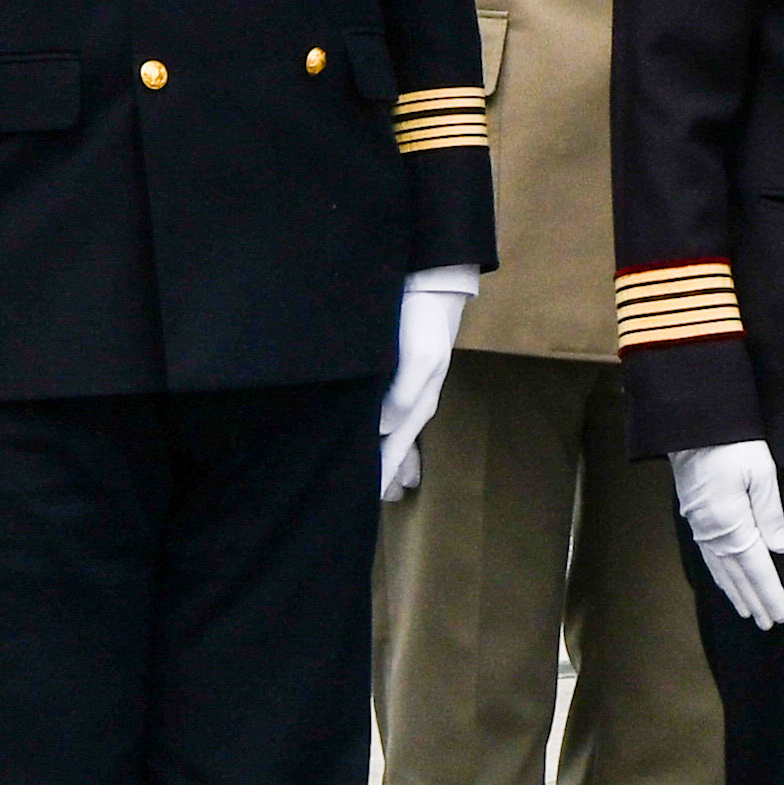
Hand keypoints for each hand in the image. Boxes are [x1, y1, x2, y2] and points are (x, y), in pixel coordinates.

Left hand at [377, 268, 481, 504]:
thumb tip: (381, 429)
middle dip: (378, 473)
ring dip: (374, 454)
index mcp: (419, 405)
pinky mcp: (391, 374)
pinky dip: (370, 431)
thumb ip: (403, 395)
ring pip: (386, 434)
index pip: (395, 451)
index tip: (363, 501)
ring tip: (357, 477)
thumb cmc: (425, 321)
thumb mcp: (420, 358)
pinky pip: (378, 413)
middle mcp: (410, 403)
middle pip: (392, 448)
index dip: (380, 475)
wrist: (429, 283)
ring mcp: (401, 390)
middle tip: (354, 500)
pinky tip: (361, 435)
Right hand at [674, 437, 783, 635]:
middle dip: (755, 600)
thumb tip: (779, 549)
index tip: (782, 614)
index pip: (756, 568)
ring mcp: (699, 527)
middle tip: (769, 624)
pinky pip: (709, 557)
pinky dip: (720, 576)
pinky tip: (726, 582)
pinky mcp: (694, 518)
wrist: (692, 424)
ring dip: (736, 592)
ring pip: (720, 570)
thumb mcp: (761, 473)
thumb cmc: (732, 443)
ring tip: (750, 612)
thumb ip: (770, 513)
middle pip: (737, 576)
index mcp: (730, 523)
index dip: (769, 593)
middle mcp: (711, 532)